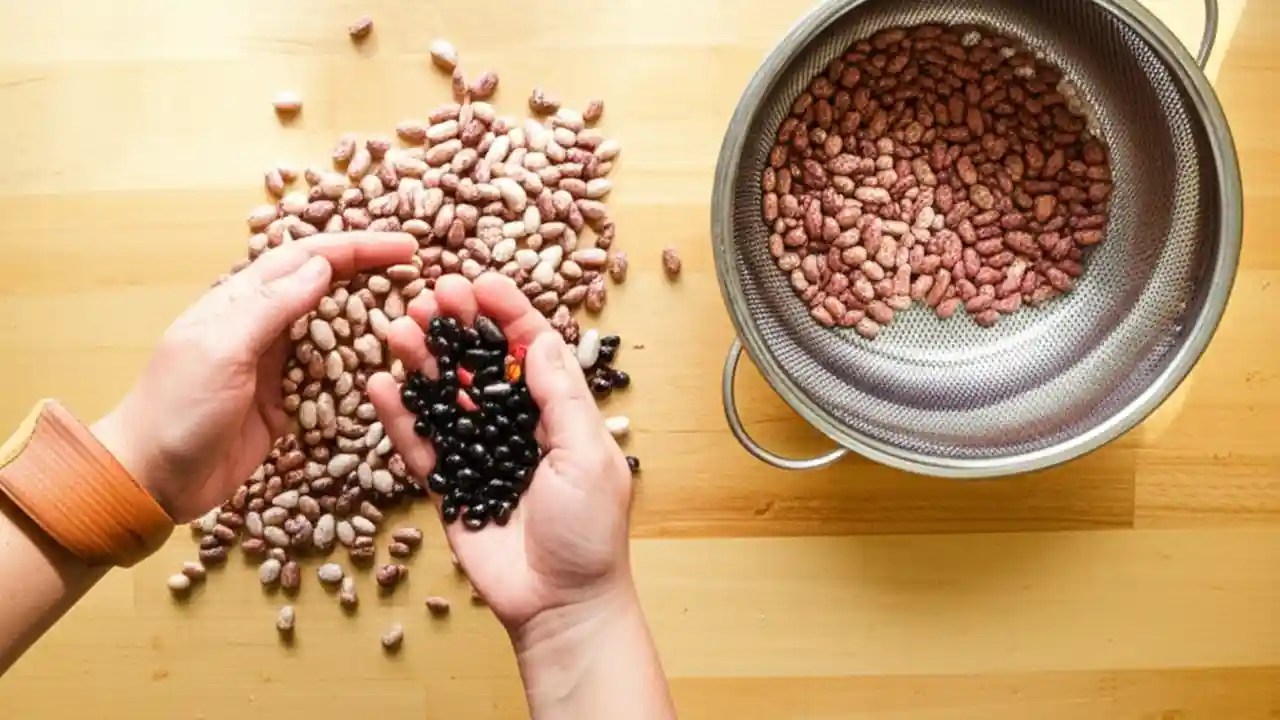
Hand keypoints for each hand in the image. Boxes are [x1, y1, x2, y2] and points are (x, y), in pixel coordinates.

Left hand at [92, 232, 415, 521]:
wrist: (151, 479)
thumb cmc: (177, 408)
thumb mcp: (221, 350)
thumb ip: (272, 306)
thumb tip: (323, 264)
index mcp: (242, 301)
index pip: (308, 258)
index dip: (359, 247)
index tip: (407, 245)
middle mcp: (264, 324)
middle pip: (329, 286)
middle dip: (375, 275)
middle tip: (426, 276)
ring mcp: (278, 363)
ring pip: (336, 329)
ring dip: (374, 320)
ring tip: (420, 317)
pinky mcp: (288, 400)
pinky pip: (334, 375)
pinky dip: (362, 367)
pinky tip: (392, 365)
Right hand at [367, 273, 634, 633]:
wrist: (560, 603)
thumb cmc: (589, 533)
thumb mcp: (587, 454)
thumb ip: (560, 396)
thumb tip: (539, 339)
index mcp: (557, 412)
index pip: (529, 348)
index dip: (505, 312)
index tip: (479, 282)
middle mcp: (516, 425)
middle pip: (480, 362)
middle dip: (455, 325)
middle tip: (428, 294)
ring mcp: (479, 454)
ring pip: (444, 395)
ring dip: (422, 359)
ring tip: (398, 326)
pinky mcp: (448, 487)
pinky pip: (418, 445)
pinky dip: (399, 415)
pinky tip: (379, 383)